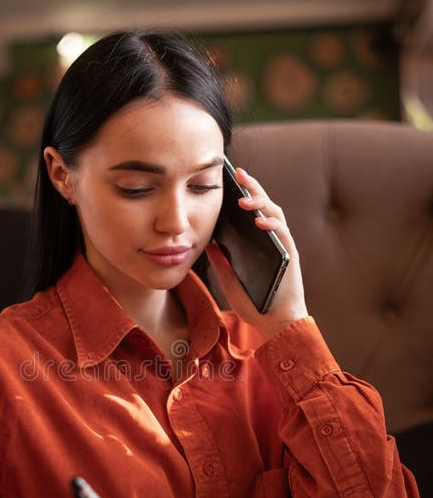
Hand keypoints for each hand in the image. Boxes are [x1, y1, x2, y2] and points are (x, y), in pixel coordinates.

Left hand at [207, 167, 307, 342]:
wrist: (274, 324)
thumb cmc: (254, 304)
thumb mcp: (229, 279)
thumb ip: (221, 260)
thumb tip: (208, 241)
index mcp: (259, 242)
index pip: (252, 211)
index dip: (243, 192)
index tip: (229, 178)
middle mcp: (273, 240)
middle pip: (265, 205)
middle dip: (253, 186)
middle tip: (238, 172)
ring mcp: (283, 246)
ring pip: (276, 214)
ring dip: (261, 202)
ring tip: (243, 198)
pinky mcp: (291, 256)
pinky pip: (283, 234)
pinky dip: (272, 224)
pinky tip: (258, 220)